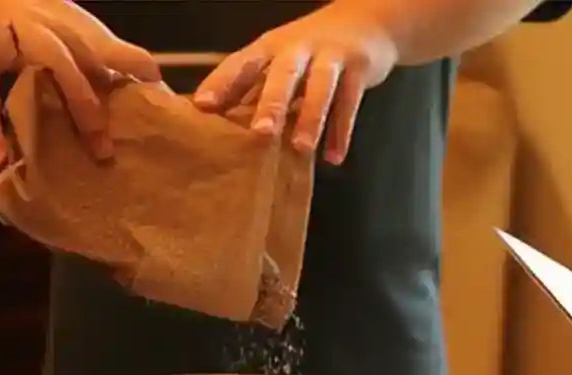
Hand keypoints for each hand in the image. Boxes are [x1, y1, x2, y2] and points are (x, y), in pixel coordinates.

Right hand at [0, 0, 159, 166]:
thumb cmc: (14, 18)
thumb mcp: (55, 28)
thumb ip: (90, 56)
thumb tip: (137, 91)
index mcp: (70, 25)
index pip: (113, 48)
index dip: (140, 72)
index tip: (168, 105)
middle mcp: (47, 27)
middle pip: (88, 61)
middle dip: (109, 101)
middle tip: (119, 147)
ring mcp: (9, 38)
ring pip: (52, 67)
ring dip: (77, 106)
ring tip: (92, 152)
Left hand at [193, 3, 398, 164]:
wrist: (368, 20)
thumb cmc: (313, 48)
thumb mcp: (280, 57)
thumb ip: (252, 84)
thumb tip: (213, 116)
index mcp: (272, 46)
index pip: (243, 63)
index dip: (222, 83)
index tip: (203, 106)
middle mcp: (299, 48)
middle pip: (284, 74)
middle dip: (272, 103)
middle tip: (260, 133)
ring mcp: (331, 56)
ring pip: (321, 88)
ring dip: (311, 118)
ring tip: (301, 148)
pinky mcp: (359, 69)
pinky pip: (350, 103)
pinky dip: (342, 132)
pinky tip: (334, 158)